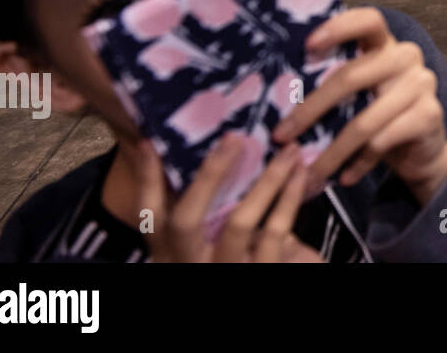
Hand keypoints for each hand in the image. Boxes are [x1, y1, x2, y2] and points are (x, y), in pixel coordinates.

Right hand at [133, 136, 321, 261]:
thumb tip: (224, 157)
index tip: (150, 143)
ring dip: (267, 180)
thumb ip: (215, 215)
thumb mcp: (220, 246)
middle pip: (184, 221)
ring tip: (288, 151)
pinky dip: (290, 198)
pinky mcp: (261, 275)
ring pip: (238, 223)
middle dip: (208, 175)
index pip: (149, 220)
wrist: (279, 310)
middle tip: (234, 137)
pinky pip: (275, 231)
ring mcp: (226, 273)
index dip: (146, 182)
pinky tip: (300, 174)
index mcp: (173, 258)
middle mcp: (191, 267)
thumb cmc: (247, 263)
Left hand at [272, 7, 446, 203]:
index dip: (339, 28)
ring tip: (308, 174)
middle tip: (281, 136)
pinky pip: (381, 142)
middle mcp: (406, 57)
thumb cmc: (379, 117)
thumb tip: (276, 92)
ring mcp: (421, 84)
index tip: (307, 46)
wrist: (423, 152)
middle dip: (311, 110)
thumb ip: (335, 82)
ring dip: (331, 153)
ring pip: (364, 120)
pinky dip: (357, 163)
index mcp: (385, 44)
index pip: (368, 20)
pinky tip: (343, 178)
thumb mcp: (359, 95)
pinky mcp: (429, 115)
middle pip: (351, 77)